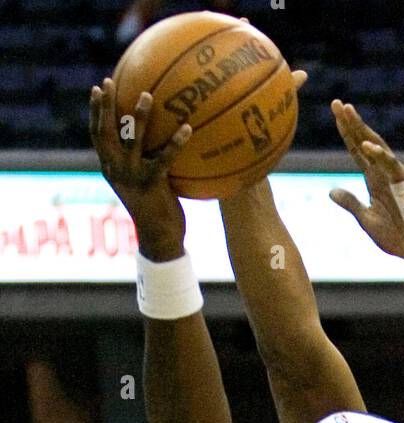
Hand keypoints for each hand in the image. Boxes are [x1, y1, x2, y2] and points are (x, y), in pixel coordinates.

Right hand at [90, 78, 190, 260]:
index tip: (98, 88)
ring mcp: (132, 178)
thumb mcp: (143, 182)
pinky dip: (176, 142)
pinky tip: (187, 128)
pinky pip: (164, 159)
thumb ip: (141, 161)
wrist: (160, 239)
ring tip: (147, 95)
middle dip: (105, 106)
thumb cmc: (156, 208)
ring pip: (132, 141)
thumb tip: (155, 136)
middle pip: (105, 133)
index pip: (97, 136)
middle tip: (108, 82)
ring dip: (138, 117)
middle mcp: (116, 171)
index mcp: (110, 169)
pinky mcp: (152, 185)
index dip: (95, 112)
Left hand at [329, 101, 403, 271]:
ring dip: (362, 129)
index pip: (357, 151)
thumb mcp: (367, 220)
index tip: (335, 114)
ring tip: (349, 112)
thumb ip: (351, 204)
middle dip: (350, 123)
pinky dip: (379, 155)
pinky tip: (366, 145)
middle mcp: (383, 173)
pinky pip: (391, 166)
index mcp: (373, 180)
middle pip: (364, 143)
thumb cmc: (397, 237)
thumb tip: (330, 191)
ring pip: (377, 147)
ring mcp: (394, 176)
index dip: (346, 133)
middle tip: (337, 103)